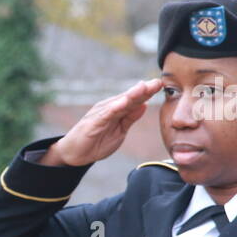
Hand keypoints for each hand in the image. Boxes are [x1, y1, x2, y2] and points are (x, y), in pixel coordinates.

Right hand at [42, 78, 163, 166]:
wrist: (74, 154)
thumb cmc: (96, 142)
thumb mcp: (120, 131)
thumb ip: (130, 118)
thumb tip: (144, 105)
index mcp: (117, 110)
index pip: (135, 99)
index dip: (148, 93)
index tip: (162, 85)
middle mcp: (109, 108)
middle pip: (129, 97)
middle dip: (143, 90)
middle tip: (158, 81)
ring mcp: (101, 114)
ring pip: (119, 102)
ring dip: (131, 95)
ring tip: (144, 87)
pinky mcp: (93, 122)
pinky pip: (106, 114)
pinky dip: (115, 107)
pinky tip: (124, 102)